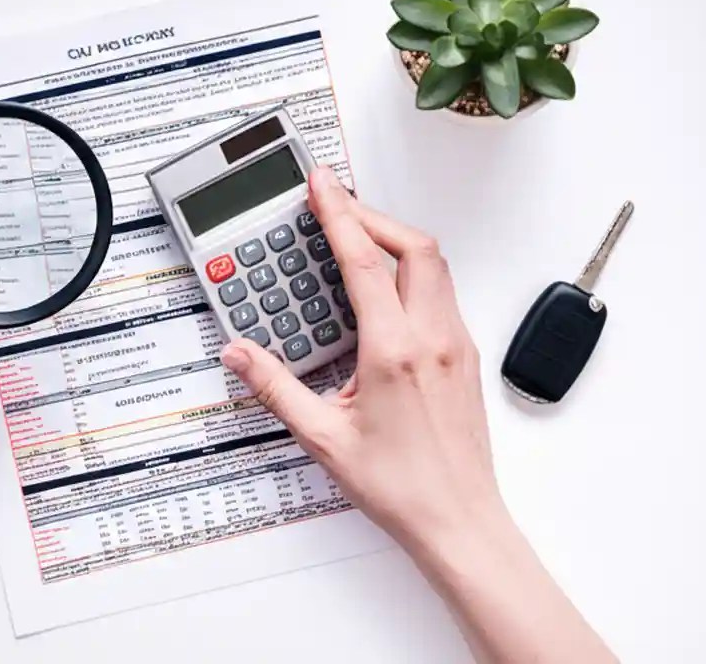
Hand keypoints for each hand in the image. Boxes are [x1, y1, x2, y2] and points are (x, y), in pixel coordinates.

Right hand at [221, 167, 614, 662]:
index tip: (322, 185)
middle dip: (373, 215)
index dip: (339, 214)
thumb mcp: (322, 437)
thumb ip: (276, 387)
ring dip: (395, 242)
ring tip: (357, 238)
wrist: (458, 520)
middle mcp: (433, 338)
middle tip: (337, 204)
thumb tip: (241, 353)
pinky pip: (440, 294)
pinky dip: (411, 274)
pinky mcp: (463, 358)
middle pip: (413, 246)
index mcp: (395, 350)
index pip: (366, 261)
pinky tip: (384, 292)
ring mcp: (455, 345)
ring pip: (434, 267)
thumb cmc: (401, 486)